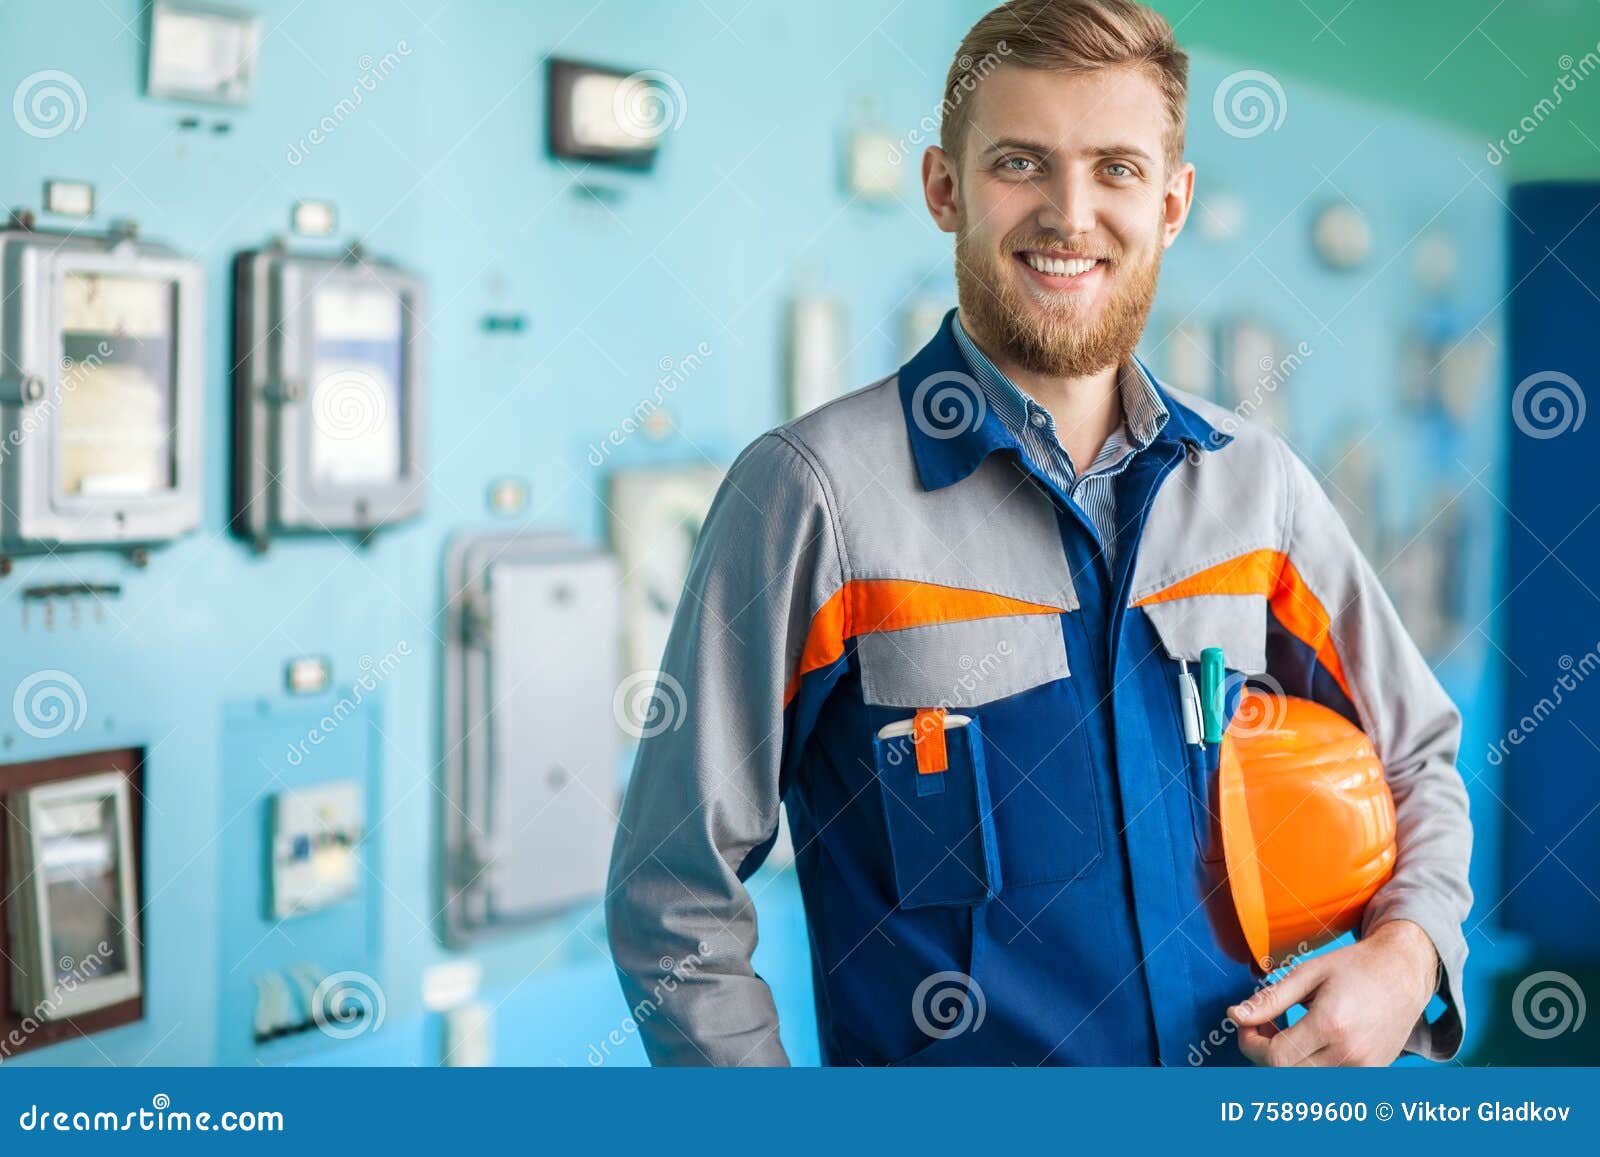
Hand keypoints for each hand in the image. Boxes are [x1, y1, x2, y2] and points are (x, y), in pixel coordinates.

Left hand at [1228, 920, 1438, 1066]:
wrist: (1405, 972)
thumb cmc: (1356, 966)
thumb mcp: (1308, 972)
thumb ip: (1270, 998)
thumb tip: (1235, 1016)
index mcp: (1331, 1025)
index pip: (1274, 1057)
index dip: (1251, 1043)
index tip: (1246, 1024)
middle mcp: (1350, 1054)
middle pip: (1287, 1075)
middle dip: (1263, 1053)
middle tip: (1264, 1024)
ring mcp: (1365, 1069)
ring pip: (1306, 1082)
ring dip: (1286, 1062)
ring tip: (1286, 1030)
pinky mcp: (1372, 1073)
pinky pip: (1328, 1081)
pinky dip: (1309, 1066)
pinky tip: (1308, 1041)